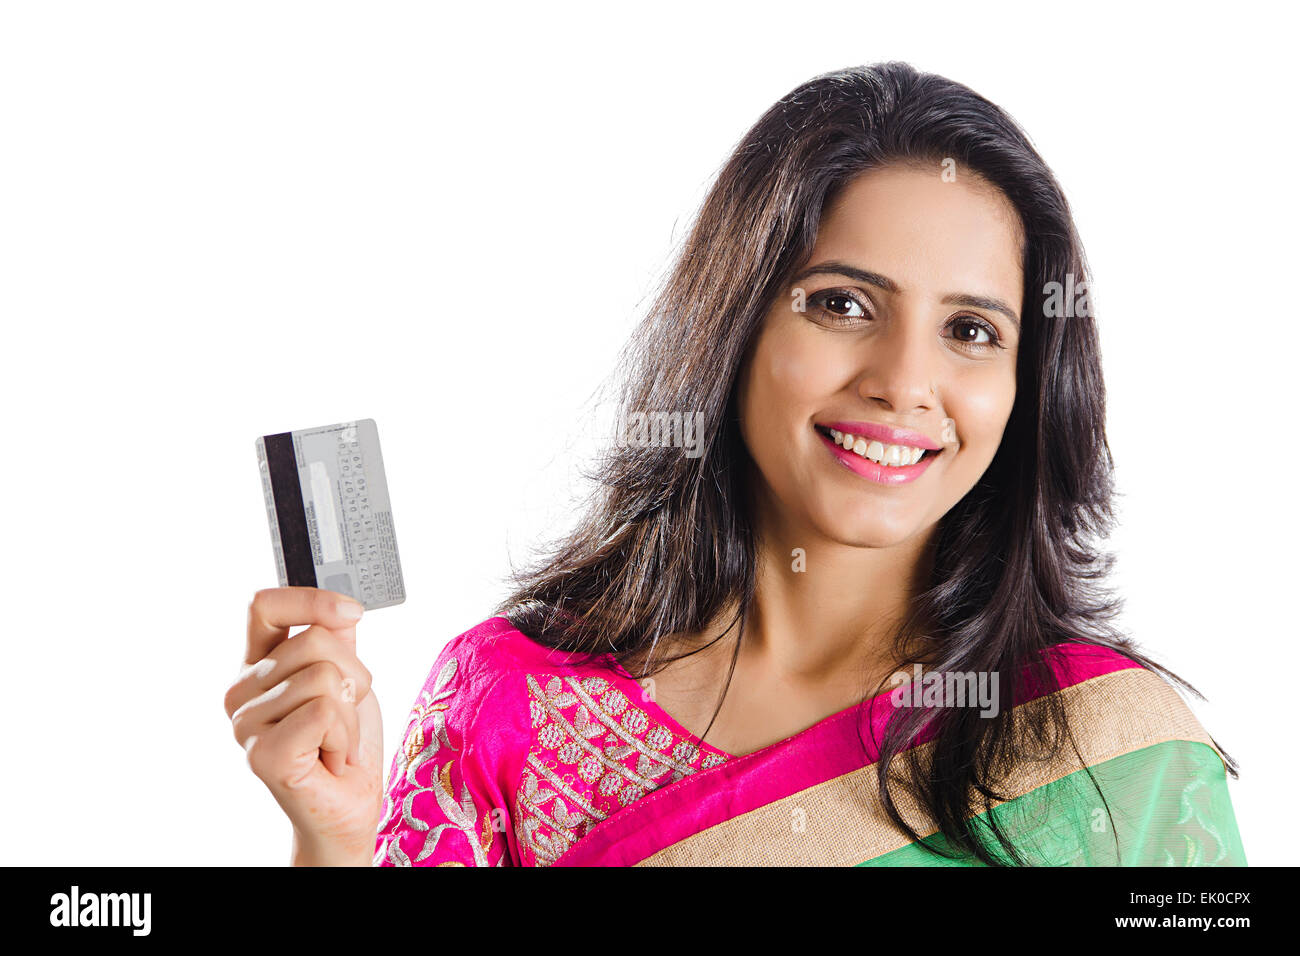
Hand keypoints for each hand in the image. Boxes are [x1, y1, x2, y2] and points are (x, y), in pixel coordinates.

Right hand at [225, 587, 383, 864]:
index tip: (353, 612)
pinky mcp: (263, 754)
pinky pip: (325, 711)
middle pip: (314, 642)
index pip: (264, 606)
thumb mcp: (347, 678)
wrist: (349, 806)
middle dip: (355, 675)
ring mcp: (246, 724)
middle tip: (346, 714)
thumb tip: (339, 605)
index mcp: (255, 666)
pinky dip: (345, 735)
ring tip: (336, 740)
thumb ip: (336, 640)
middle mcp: (240, 693)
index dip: (310, 600)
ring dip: (351, 713)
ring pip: (325, 677)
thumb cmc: (345, 742)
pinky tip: (332, 758)